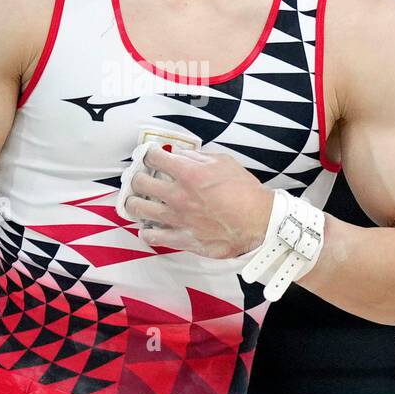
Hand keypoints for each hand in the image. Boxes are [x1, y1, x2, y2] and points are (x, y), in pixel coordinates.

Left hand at [123, 144, 273, 258]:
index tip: (149, 156)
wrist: (259, 222)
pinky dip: (147, 232)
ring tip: (136, 201)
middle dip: (137, 178)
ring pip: (139, 210)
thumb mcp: (224, 162)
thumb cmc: (245, 192)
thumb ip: (198, 157)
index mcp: (188, 173)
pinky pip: (154, 237)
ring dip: (134, 203)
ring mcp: (178, 219)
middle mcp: (178, 196)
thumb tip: (181, 154)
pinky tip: (147, 228)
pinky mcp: (183, 238)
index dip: (149, 155)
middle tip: (140, 178)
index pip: (154, 158)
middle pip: (140, 183)